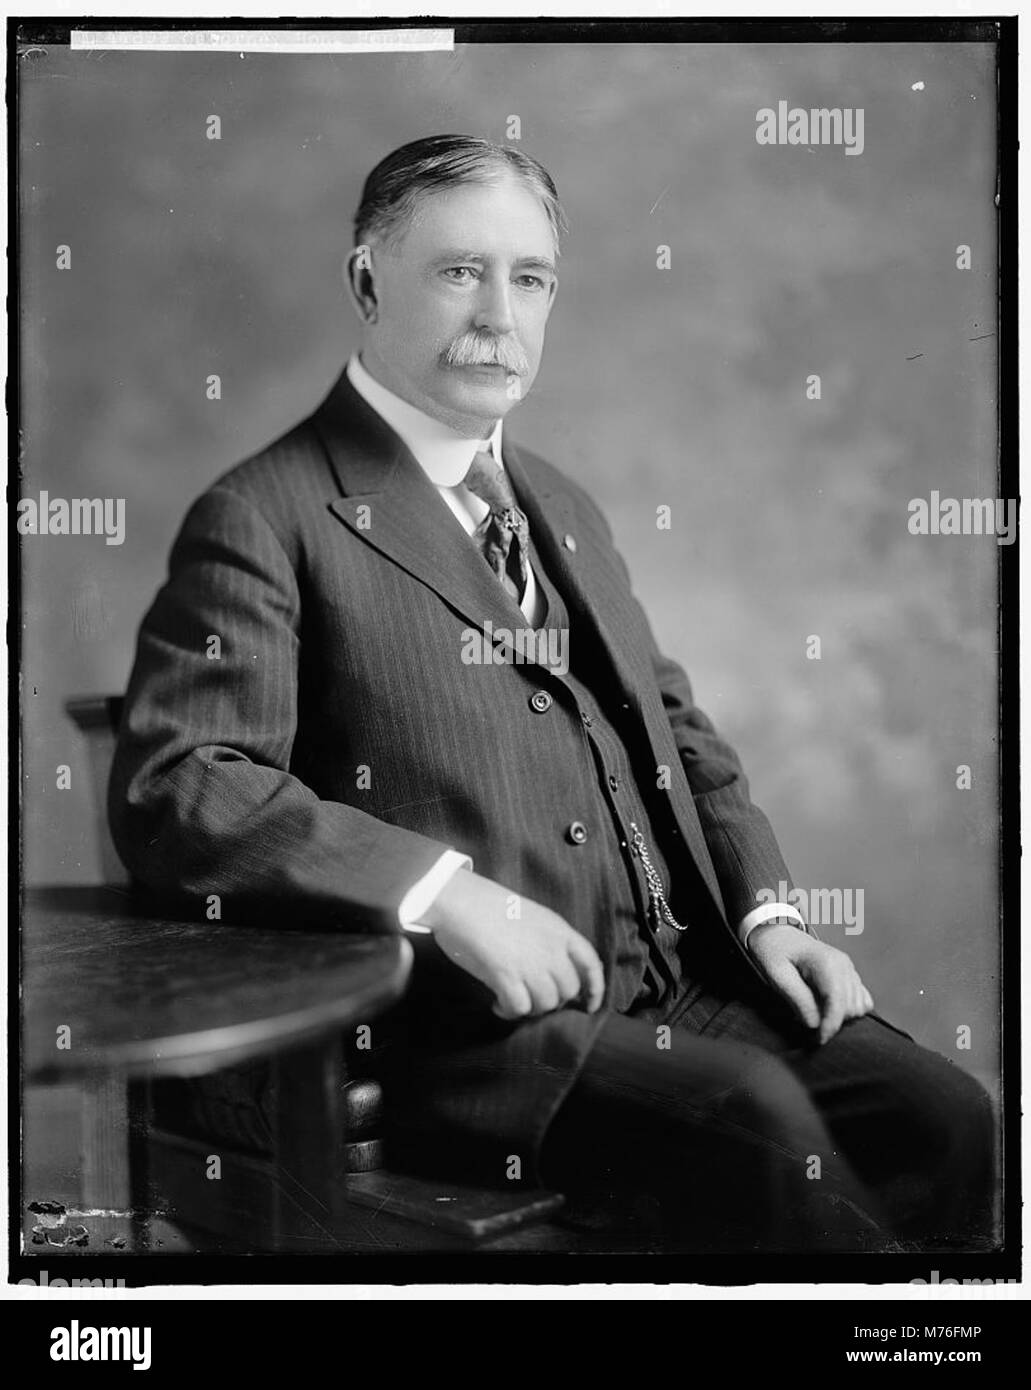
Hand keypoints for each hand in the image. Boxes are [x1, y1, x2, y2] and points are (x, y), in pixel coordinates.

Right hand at [421, 868, 604, 1020]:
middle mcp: (550, 949)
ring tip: (512, 1001)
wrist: (459, 900)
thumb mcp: (532, 916)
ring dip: (530, 1009)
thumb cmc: (489, 905)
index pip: (591, 963)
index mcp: (559, 930)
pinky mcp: (506, 976)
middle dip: (552, 1000)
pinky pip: (519, 1008)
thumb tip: (551, 971)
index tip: (588, 1005)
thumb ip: (548, 941)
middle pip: (567, 990)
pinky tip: (498, 1005)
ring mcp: (530, 963)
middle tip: (531, 996)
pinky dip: (510, 1012)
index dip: (595, 988)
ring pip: (545, 1004)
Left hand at [747, 923, 873, 1044]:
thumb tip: (815, 1024)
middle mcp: (843, 965)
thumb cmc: (773, 950)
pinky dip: (848, 1009)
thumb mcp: (776, 975)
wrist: (775, 933)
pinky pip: (861, 1000)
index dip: (831, 1026)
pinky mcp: (849, 975)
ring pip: (858, 1007)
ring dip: (838, 1016)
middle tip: (805, 1016)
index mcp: (826, 963)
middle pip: (851, 1008)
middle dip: (830, 1020)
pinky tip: (826, 1006)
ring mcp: (848, 969)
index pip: (839, 1003)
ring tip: (812, 1008)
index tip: (819, 1039)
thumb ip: (797, 999)